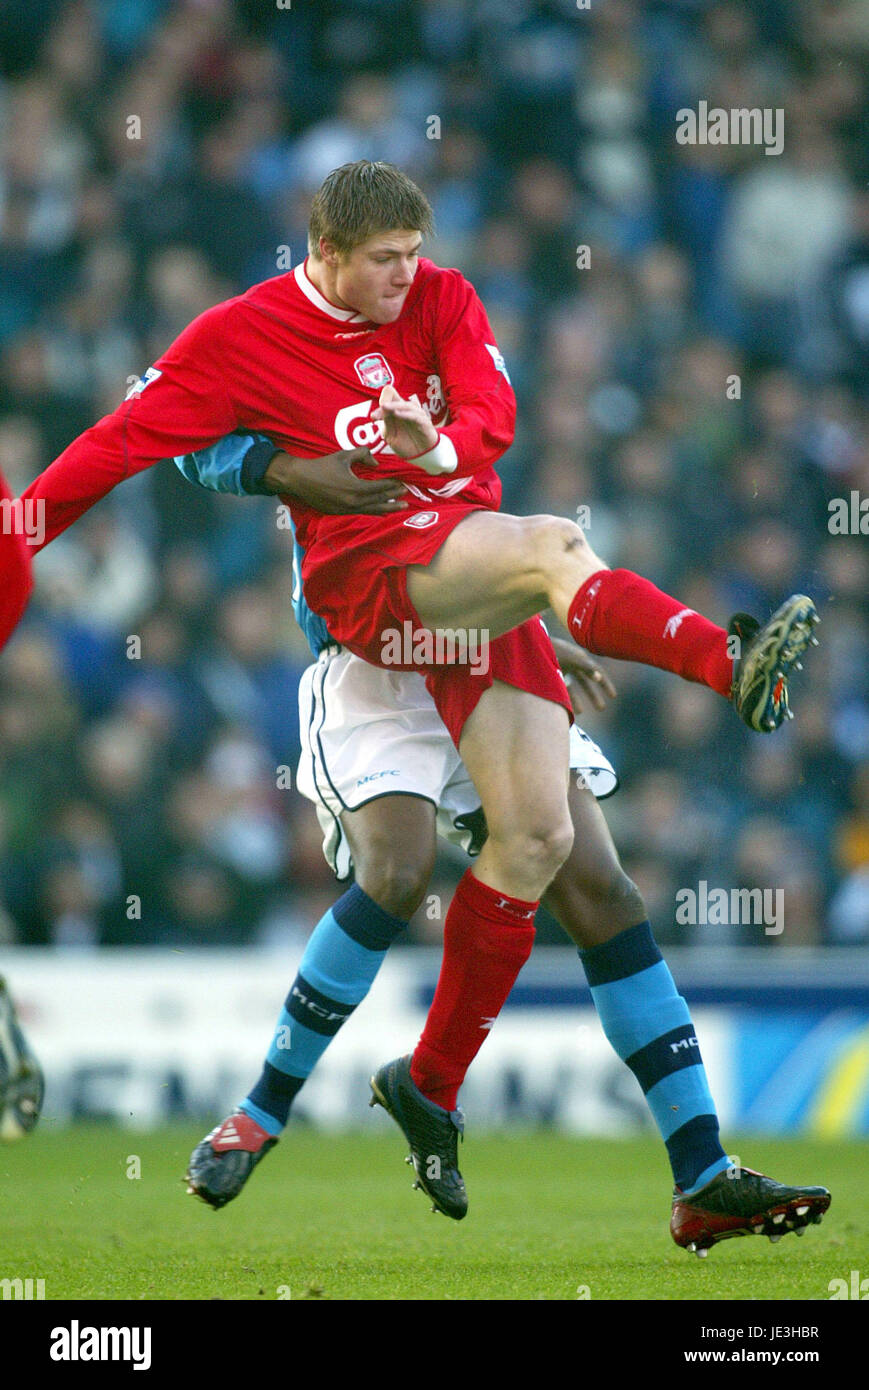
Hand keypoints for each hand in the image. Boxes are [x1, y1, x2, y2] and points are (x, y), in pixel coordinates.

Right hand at [264, 447, 407, 513]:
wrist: (299, 479)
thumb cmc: (322, 465)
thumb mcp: (343, 456)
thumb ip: (363, 455)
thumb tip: (376, 463)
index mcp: (355, 488)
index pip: (379, 489)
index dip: (391, 486)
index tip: (402, 484)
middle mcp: (353, 502)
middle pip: (378, 502)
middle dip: (393, 500)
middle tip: (406, 499)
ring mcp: (346, 510)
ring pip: (370, 511)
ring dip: (386, 509)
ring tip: (398, 509)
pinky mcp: (339, 513)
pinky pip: (360, 513)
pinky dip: (372, 512)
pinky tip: (380, 512)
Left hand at [372, 384, 437, 458]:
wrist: (420, 457)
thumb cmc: (406, 444)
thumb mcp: (391, 435)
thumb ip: (385, 423)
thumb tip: (374, 414)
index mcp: (397, 409)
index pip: (389, 395)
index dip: (381, 402)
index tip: (374, 417)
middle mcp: (407, 409)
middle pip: (394, 395)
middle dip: (385, 403)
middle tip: (376, 416)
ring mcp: (417, 415)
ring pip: (405, 405)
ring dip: (394, 406)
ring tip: (384, 408)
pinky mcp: (425, 422)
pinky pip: (415, 415)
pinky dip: (405, 414)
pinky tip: (396, 414)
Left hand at [549, 636, 616, 714]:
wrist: (530, 646)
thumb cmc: (552, 649)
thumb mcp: (569, 658)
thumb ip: (585, 666)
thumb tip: (600, 676)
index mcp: (580, 657)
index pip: (598, 671)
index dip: (606, 684)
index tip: (613, 696)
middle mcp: (573, 663)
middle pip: (587, 681)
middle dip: (594, 695)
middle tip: (602, 708)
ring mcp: (563, 669)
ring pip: (574, 687)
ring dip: (578, 699)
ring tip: (581, 712)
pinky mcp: (553, 674)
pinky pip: (562, 688)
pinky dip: (565, 697)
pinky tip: (565, 707)